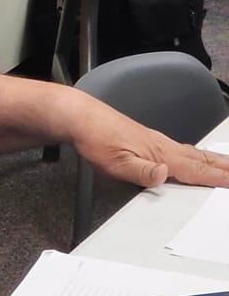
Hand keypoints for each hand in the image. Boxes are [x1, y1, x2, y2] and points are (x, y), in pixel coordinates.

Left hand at [71, 91, 228, 188]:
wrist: (82, 118)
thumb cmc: (96, 139)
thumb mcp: (115, 163)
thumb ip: (142, 172)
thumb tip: (164, 175)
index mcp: (161, 154)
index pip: (197, 169)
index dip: (219, 177)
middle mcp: (164, 146)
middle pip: (202, 159)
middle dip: (225, 167)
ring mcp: (157, 142)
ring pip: (194, 153)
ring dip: (215, 161)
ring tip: (228, 167)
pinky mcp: (149, 140)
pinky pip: (182, 150)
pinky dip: (198, 156)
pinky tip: (195, 158)